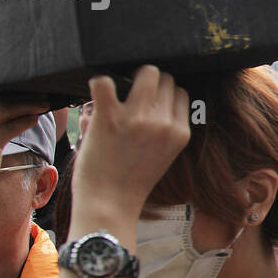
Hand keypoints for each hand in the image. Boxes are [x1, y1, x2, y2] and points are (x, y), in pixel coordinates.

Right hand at [0, 98, 49, 217]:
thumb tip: (11, 105)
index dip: (8, 94)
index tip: (29, 93)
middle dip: (20, 97)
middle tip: (41, 96)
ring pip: (1, 111)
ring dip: (26, 106)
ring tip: (43, 105)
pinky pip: (7, 129)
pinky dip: (23, 122)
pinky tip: (34, 119)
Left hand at [72, 66, 189, 217]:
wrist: (109, 205)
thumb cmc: (132, 182)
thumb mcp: (164, 155)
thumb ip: (164, 128)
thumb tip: (151, 99)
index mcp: (180, 133)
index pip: (180, 92)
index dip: (164, 93)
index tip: (150, 101)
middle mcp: (163, 123)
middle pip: (165, 79)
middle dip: (150, 82)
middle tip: (132, 94)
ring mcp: (137, 119)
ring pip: (146, 72)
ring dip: (130, 77)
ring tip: (118, 91)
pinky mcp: (109, 118)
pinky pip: (105, 83)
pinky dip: (100, 83)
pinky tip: (98, 92)